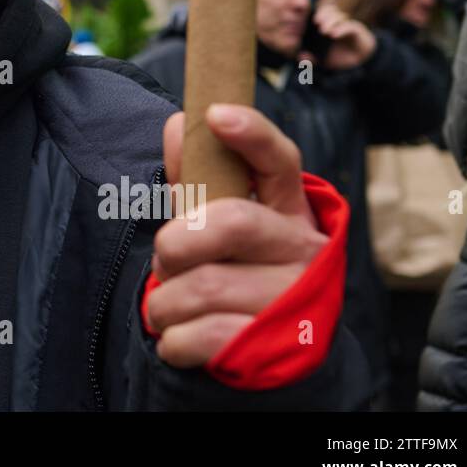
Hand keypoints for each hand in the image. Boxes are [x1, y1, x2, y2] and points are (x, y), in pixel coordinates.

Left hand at [147, 104, 327, 367]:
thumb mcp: (218, 219)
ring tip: (170, 305)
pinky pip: (199, 336)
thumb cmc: (236, 268)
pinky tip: (182, 337)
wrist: (268, 351)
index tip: (217, 115)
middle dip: (175, 243)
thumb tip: (180, 124)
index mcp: (286, 209)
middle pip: (232, 222)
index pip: (279, 160)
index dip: (251, 134)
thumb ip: (196, 176)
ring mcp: (294, 299)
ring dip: (165, 300)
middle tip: (166, 258)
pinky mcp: (276, 348)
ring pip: (203, 286)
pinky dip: (173, 340)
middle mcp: (301, 249)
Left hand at [313, 1, 375, 69]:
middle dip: (322, 15)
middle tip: (317, 23)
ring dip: (331, 21)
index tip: (312, 20)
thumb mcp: (323, 60)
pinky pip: (349, 26)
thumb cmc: (339, 58)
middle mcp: (337, 22)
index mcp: (327, 25)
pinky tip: (334, 35)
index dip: (316, 13)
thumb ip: (312, 59)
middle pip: (329, 10)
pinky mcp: (357, 30)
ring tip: (324, 31)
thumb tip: (301, 56)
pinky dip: (341, 29)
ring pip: (339, 16)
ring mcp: (347, 25)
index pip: (321, 12)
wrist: (359, 63)